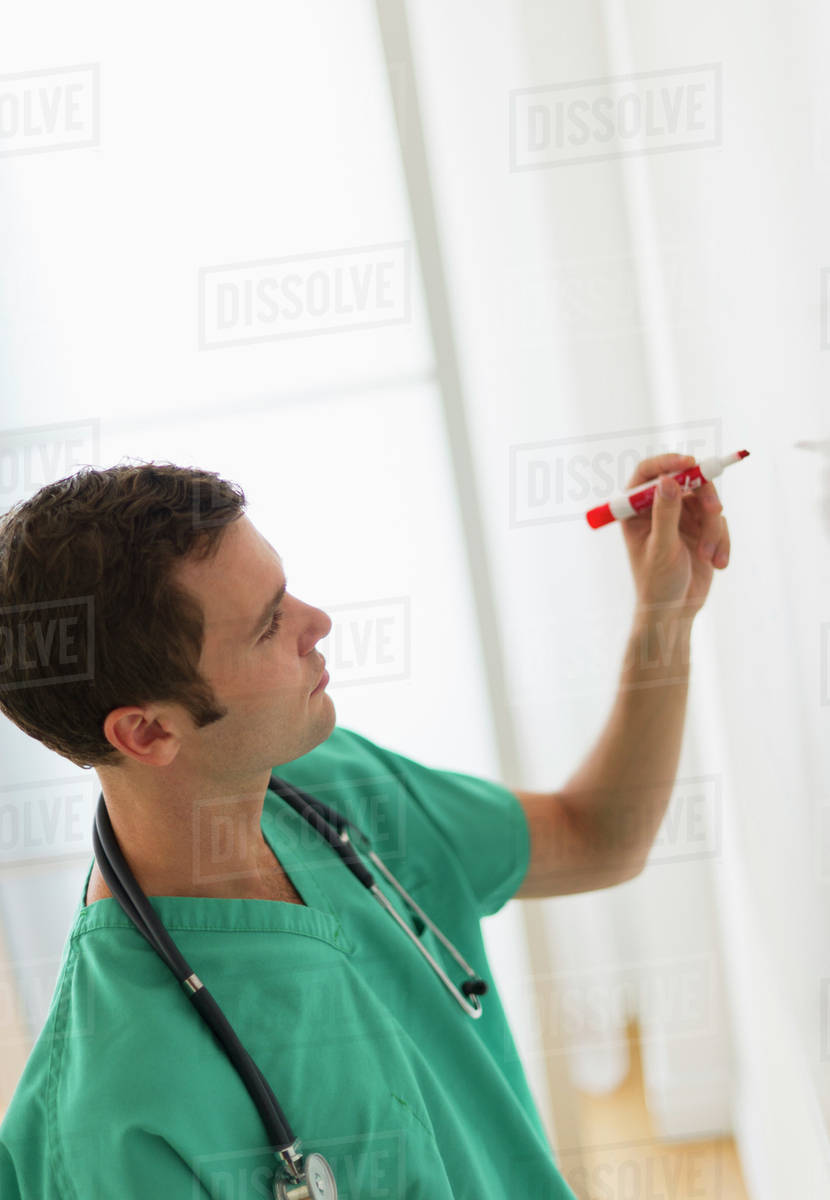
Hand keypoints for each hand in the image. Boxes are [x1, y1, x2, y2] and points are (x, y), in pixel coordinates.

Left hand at [620, 453, 730, 620]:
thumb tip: (668, 480)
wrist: (676, 611)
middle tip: (715, 509)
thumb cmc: (657, 583)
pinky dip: (721, 541)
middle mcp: (658, 509)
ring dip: (713, 530)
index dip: (668, 463)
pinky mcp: (701, 529)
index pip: (648, 473)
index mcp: (636, 511)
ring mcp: (681, 518)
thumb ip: (665, 514)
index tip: (689, 463)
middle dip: (704, 496)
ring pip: (707, 503)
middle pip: (686, 481)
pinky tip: (717, 563)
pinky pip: (720, 522)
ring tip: (708, 556)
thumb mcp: (662, 548)